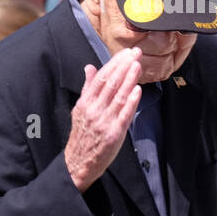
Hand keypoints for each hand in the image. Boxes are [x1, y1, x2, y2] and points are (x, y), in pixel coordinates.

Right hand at [64, 47, 141, 192]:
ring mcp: (104, 121)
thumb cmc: (82, 134)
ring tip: (138, 65)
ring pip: (118, 96)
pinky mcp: (114, 133)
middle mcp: (94, 110)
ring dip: (129, 79)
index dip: (114, 64)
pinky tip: (137, 90)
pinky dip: (131, 101)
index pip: (101, 78)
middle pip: (111, 83)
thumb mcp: (80, 108)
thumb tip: (90, 68)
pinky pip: (124, 115)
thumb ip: (87, 87)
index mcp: (86, 102)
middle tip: (136, 53)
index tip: (125, 53)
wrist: (78, 162)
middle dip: (124, 66)